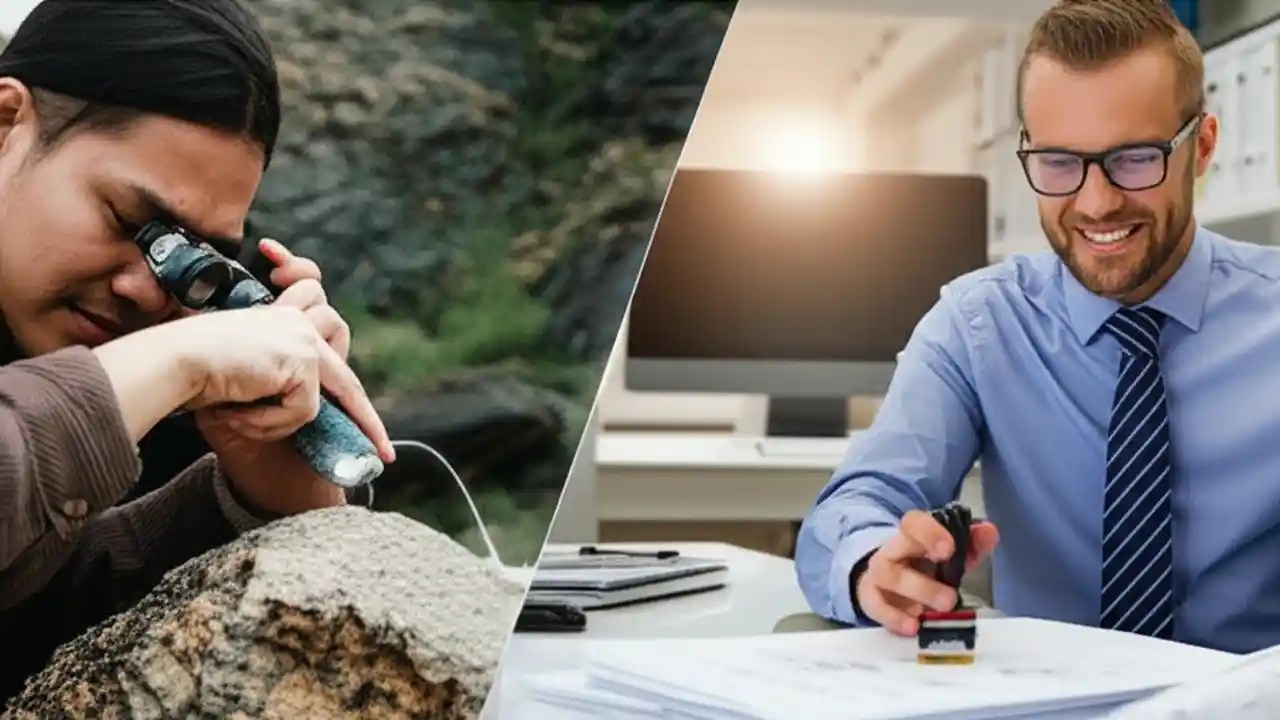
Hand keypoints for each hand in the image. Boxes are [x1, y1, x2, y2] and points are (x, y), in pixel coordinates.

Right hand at [193, 239, 392, 515]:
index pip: (322, 326)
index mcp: (279, 319)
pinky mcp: (304, 361)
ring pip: (339, 392)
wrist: (173, 361)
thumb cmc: (190, 370)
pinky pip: (303, 412)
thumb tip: (301, 408)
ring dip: (294, 422)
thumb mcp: (236, 375)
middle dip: (365, 416)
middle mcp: (298, 322)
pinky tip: (238, 413)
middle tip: (387, 456)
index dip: (333, 354)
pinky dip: (271, 423)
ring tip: (244, 423)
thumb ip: (270, 382)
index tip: (343, 378)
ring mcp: (305, 339)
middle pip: (347, 370)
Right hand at [855, 510, 998, 635]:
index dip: (929, 533)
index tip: (948, 549)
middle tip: (950, 598)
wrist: (889, 581)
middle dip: (924, 570)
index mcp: (913, 535)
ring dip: (915, 594)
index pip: (914, 523)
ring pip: (888, 576)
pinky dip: (893, 617)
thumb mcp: (951, 554)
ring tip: (935, 611)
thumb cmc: (925, 565)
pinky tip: (912, 627)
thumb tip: (989, 532)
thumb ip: (972, 543)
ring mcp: (879, 573)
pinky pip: (875, 605)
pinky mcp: (871, 597)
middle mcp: (893, 550)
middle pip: (897, 547)